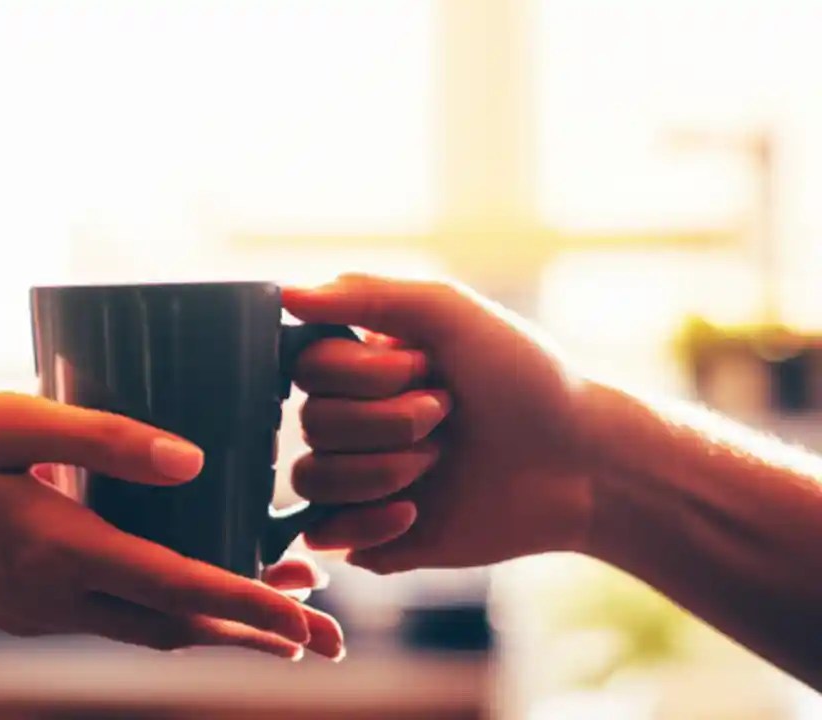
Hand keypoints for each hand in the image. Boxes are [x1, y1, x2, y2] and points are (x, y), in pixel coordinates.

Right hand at [0, 391, 343, 659]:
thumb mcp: (1, 419)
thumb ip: (99, 436)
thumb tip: (192, 459)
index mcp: (57, 548)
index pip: (180, 589)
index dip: (255, 606)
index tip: (315, 620)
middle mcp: (53, 596)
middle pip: (176, 628)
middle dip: (254, 634)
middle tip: (324, 637)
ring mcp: (32, 611)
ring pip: (144, 629)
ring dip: (212, 626)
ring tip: (274, 613)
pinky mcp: (13, 608)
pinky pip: (107, 618)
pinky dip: (161, 611)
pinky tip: (180, 584)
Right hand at [283, 273, 591, 572]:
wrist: (579, 461)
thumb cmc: (524, 378)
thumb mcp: (450, 312)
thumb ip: (366, 295)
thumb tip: (285, 296)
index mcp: (360, 366)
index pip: (305, 368)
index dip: (362, 375)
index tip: (425, 368)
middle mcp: (351, 420)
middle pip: (311, 423)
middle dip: (388, 421)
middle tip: (448, 415)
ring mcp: (358, 480)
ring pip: (312, 479)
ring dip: (383, 470)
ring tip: (439, 462)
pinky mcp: (371, 535)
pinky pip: (323, 536)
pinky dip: (365, 524)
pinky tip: (414, 512)